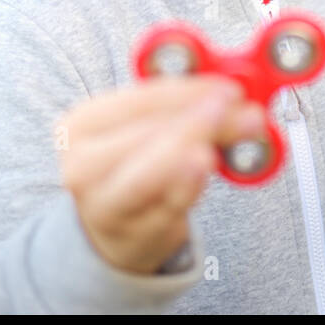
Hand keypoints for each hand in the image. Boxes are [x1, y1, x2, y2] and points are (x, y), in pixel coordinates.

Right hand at [56, 76, 264, 274]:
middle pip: (145, 136)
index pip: (140, 101)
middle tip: (243, 115)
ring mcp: (103, 205)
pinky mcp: (132, 235)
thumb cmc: (135, 160)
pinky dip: (189, 187)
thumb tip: (233, 91)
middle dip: (199, 123)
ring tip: (221, 144)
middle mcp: (82, 165)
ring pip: (148, 176)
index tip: (229, 89)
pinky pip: (166, 208)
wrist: (113, 221)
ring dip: (194, 154)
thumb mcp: (144, 124)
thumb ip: (184, 103)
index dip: (189, 92)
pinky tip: (206, 172)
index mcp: (81, 124)